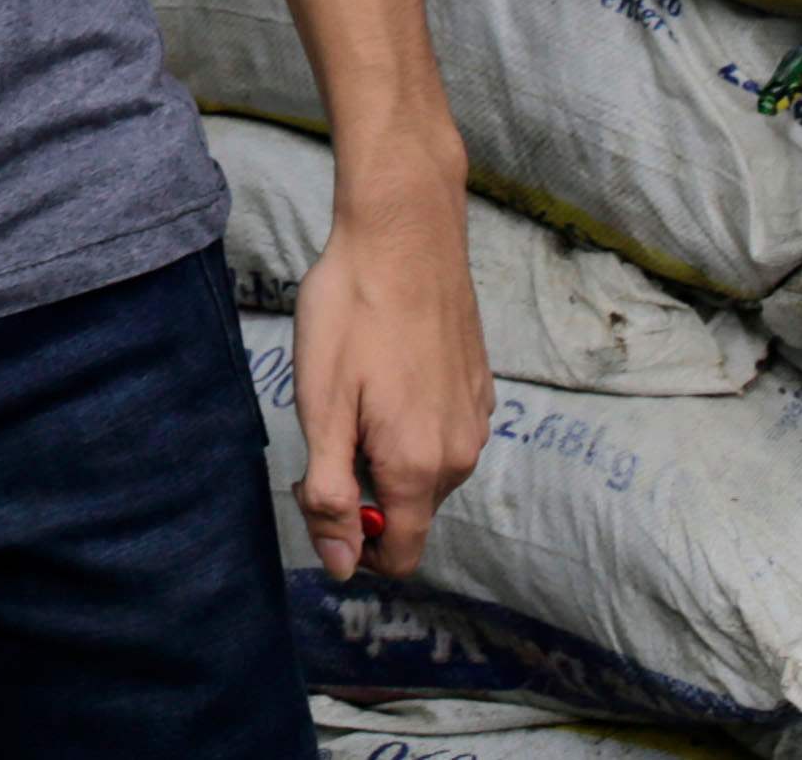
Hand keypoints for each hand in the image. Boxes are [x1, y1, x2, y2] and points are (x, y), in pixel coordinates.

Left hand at [289, 173, 491, 580]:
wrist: (405, 235)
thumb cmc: (352, 313)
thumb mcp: (321, 407)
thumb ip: (331, 494)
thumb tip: (341, 567)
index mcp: (419, 469)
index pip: (400, 557)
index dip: (353, 544)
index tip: (321, 491)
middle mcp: (460, 456)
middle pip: (410, 514)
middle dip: (366, 490)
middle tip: (329, 426)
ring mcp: (476, 421)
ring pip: (427, 474)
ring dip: (388, 454)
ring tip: (357, 391)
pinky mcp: (480, 391)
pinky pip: (443, 435)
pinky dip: (412, 423)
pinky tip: (387, 371)